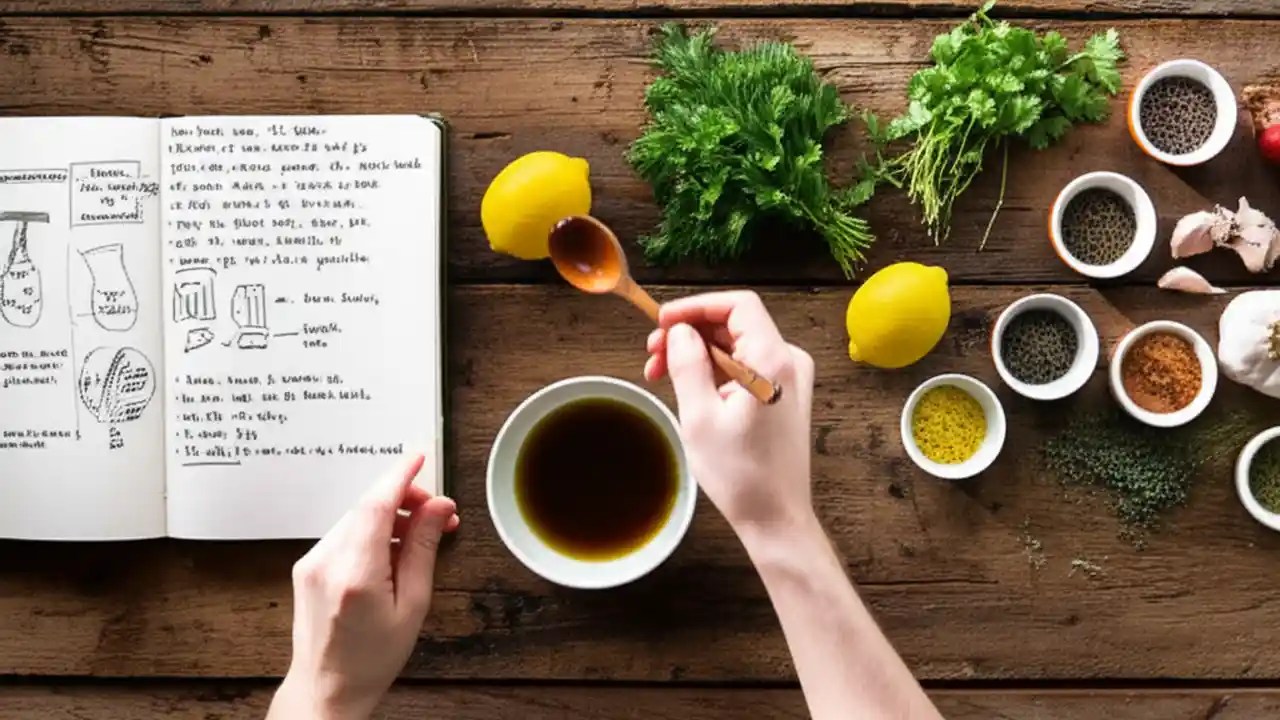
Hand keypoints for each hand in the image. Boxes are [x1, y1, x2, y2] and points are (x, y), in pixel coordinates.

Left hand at [269, 454, 459, 719]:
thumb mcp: (412, 605)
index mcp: (355, 573)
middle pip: (368, 507)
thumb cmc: (372, 659)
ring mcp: (312, 563)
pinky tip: (394, 551)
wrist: (326, 689)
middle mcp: (326, 561)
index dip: (400, 476)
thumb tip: (438, 509)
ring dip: (391, 517)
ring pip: (357, 519)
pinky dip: (372, 532)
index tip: (420, 458)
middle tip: (441, 515)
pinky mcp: (307, 567)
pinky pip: (345, 534)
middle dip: (406, 501)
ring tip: (422, 536)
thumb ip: (423, 550)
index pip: (376, 504)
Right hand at [644, 291, 814, 534]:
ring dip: (698, 353)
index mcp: (773, 360)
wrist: (776, 517)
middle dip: (690, 332)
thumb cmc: (741, 475)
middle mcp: (789, 361)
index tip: (662, 321)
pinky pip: (746, 366)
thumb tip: (679, 331)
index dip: (696, 307)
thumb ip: (687, 363)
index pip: (737, 304)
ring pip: (737, 345)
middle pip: (734, 323)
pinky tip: (688, 388)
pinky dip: (715, 370)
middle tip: (652, 354)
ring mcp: (790, 378)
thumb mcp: (699, 416)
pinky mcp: (785, 394)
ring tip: (661, 373)